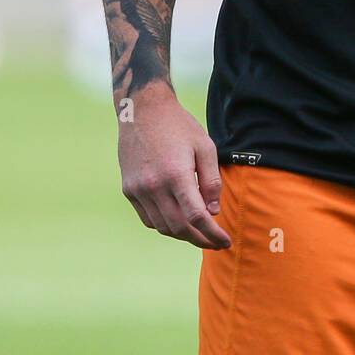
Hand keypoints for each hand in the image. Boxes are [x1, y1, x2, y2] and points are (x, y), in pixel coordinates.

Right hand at [118, 85, 231, 248]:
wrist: (142, 111)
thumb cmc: (179, 126)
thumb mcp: (205, 147)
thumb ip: (211, 181)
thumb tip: (213, 212)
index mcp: (176, 174)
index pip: (196, 217)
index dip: (212, 234)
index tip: (225, 242)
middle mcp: (153, 186)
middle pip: (179, 228)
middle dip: (200, 240)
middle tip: (215, 243)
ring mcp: (137, 190)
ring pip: (162, 227)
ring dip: (182, 235)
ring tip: (199, 233)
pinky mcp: (128, 190)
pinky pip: (148, 218)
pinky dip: (164, 225)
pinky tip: (178, 221)